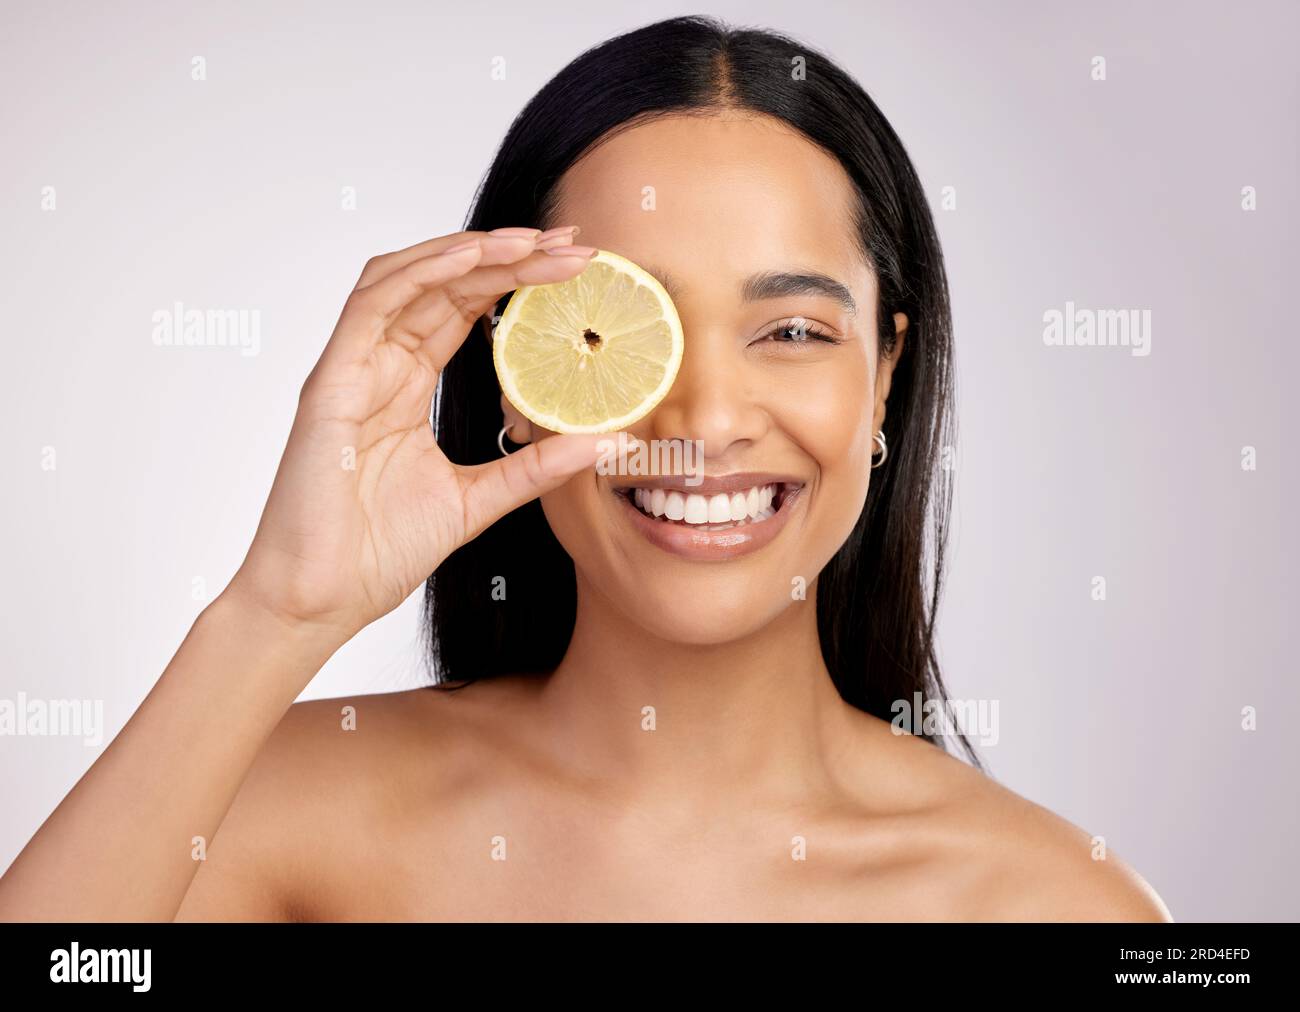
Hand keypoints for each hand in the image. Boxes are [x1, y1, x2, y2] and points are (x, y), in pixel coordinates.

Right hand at [228, 227, 609, 644]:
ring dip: (471, 252)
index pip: (464, 311)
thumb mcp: (480, 499)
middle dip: (510, 257)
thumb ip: (538, 466)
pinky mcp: (331, 382)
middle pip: (446, 286)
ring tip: (532, 241)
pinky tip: (470, 259)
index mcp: (406, 386)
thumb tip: (609, 442)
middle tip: (573, 243)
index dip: (517, 281)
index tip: (576, 267)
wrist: (321, 599)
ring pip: (409, 279)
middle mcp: (378, 366)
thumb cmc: (379, 551)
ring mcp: (352, 369)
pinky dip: (421, 273)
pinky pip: (372, 306)